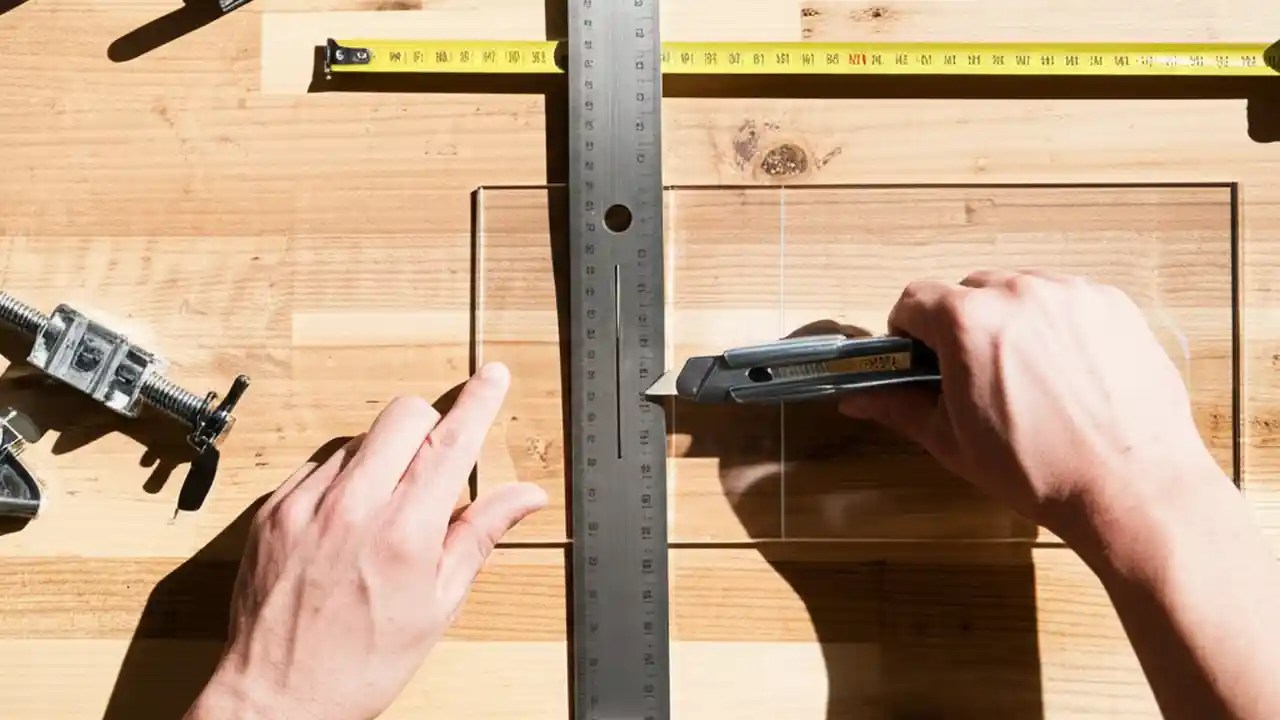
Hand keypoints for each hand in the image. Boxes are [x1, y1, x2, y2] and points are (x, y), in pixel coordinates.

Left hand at [186, 362, 546, 719]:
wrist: (277, 699)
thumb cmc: (361, 664)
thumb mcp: (438, 605)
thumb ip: (479, 536)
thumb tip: (525, 497)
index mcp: (405, 532)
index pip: (453, 443)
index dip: (480, 402)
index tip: (493, 377)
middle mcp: (353, 507)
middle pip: (403, 415)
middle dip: (429, 423)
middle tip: (435, 460)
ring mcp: (306, 504)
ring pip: (359, 438)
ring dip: (383, 456)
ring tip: (384, 511)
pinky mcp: (272, 510)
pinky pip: (317, 466)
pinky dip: (341, 479)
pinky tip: (346, 520)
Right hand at [839, 270, 1219, 540]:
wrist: (1131, 487)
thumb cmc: (1037, 471)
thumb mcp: (952, 441)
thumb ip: (900, 407)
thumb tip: (857, 399)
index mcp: (968, 322)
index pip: (915, 299)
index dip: (908, 331)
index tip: (918, 358)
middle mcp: (1018, 292)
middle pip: (968, 290)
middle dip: (961, 325)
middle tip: (973, 374)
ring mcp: (1070, 294)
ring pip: (1019, 291)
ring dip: (1010, 320)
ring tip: (1026, 375)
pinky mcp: (1112, 305)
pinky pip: (1066, 300)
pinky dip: (1057, 324)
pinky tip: (1067, 372)